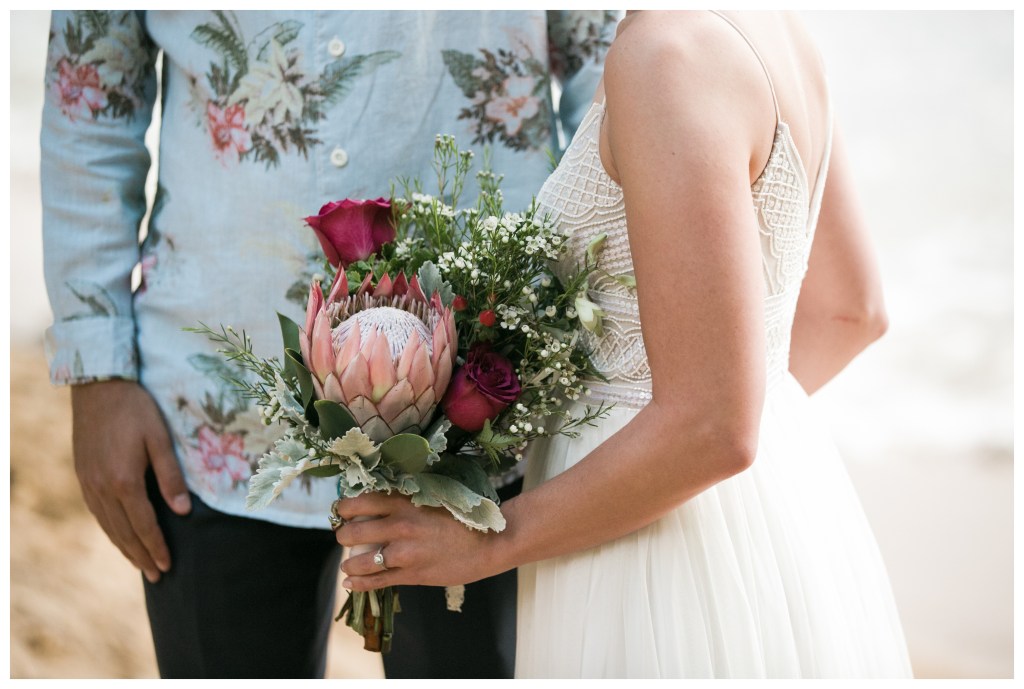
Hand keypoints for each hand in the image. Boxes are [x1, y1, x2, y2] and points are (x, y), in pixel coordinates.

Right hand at [71, 380, 191, 582]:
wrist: (98, 387)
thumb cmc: (137, 410)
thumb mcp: (160, 439)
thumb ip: (171, 477)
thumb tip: (183, 512)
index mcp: (124, 482)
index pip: (144, 526)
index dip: (157, 548)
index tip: (168, 566)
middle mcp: (102, 488)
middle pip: (124, 533)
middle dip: (141, 556)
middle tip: (157, 576)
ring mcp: (88, 484)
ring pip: (107, 526)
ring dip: (124, 548)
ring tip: (140, 564)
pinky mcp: (83, 476)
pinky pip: (97, 513)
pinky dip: (110, 530)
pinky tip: (120, 535)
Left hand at [334, 492, 505, 590]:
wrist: (489, 543)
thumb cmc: (462, 516)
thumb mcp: (433, 496)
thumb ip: (406, 497)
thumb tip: (378, 497)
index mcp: (405, 502)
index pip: (359, 502)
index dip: (345, 507)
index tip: (344, 510)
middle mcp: (400, 526)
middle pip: (352, 532)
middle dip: (343, 534)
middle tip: (345, 535)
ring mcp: (405, 553)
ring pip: (361, 560)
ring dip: (349, 562)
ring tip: (348, 562)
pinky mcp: (412, 575)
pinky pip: (377, 581)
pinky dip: (359, 583)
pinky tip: (350, 581)